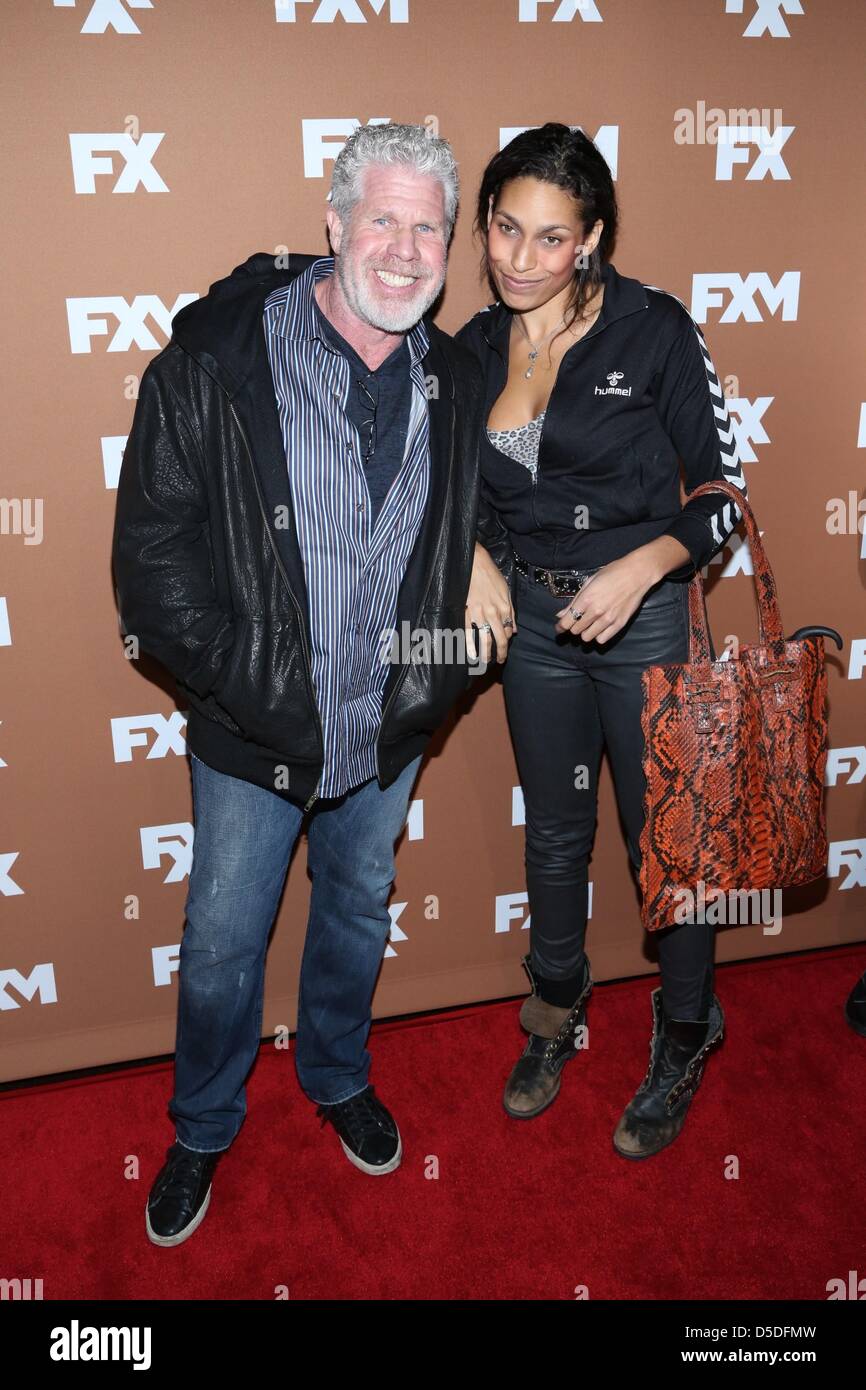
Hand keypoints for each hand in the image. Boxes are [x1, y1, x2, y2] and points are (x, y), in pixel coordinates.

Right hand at [465, 543, 516, 662]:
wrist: (475, 563)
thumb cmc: (491, 575)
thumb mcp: (506, 591)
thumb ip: (511, 611)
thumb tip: (513, 630)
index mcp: (506, 607)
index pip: (508, 631)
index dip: (506, 641)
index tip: (504, 647)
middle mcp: (495, 613)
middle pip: (500, 638)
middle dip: (501, 652)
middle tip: (500, 661)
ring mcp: (480, 614)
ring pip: (486, 638)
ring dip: (487, 653)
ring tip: (486, 662)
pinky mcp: (467, 612)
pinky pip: (469, 633)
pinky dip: (471, 646)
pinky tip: (472, 655)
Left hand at [554, 551, 659, 643]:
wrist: (637, 574)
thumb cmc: (613, 573)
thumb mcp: (589, 582)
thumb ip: (574, 601)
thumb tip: (561, 615)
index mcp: (586, 599)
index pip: (567, 622)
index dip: (561, 627)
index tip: (560, 627)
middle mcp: (596, 611)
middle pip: (576, 631)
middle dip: (574, 627)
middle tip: (577, 622)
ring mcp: (609, 619)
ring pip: (587, 637)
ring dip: (585, 632)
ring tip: (589, 625)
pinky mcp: (619, 624)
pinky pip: (602, 639)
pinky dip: (598, 636)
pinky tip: (599, 628)